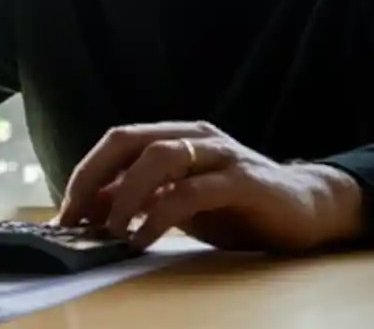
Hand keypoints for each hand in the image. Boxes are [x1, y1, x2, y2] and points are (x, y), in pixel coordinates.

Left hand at [58, 122, 364, 251]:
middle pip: (128, 140)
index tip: (64, 213)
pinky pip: (192, 191)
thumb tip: (91, 207)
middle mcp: (195, 136)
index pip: (117, 142)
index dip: (86, 174)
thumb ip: (140, 198)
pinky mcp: (244, 181)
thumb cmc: (238, 206)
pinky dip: (160, 214)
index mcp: (176, 136)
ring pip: (159, 157)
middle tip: (74, 218)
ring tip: (108, 230)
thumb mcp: (179, 201)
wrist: (309, 209)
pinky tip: (143, 238)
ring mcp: (221, 154)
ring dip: (125, 194)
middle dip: (93, 178)